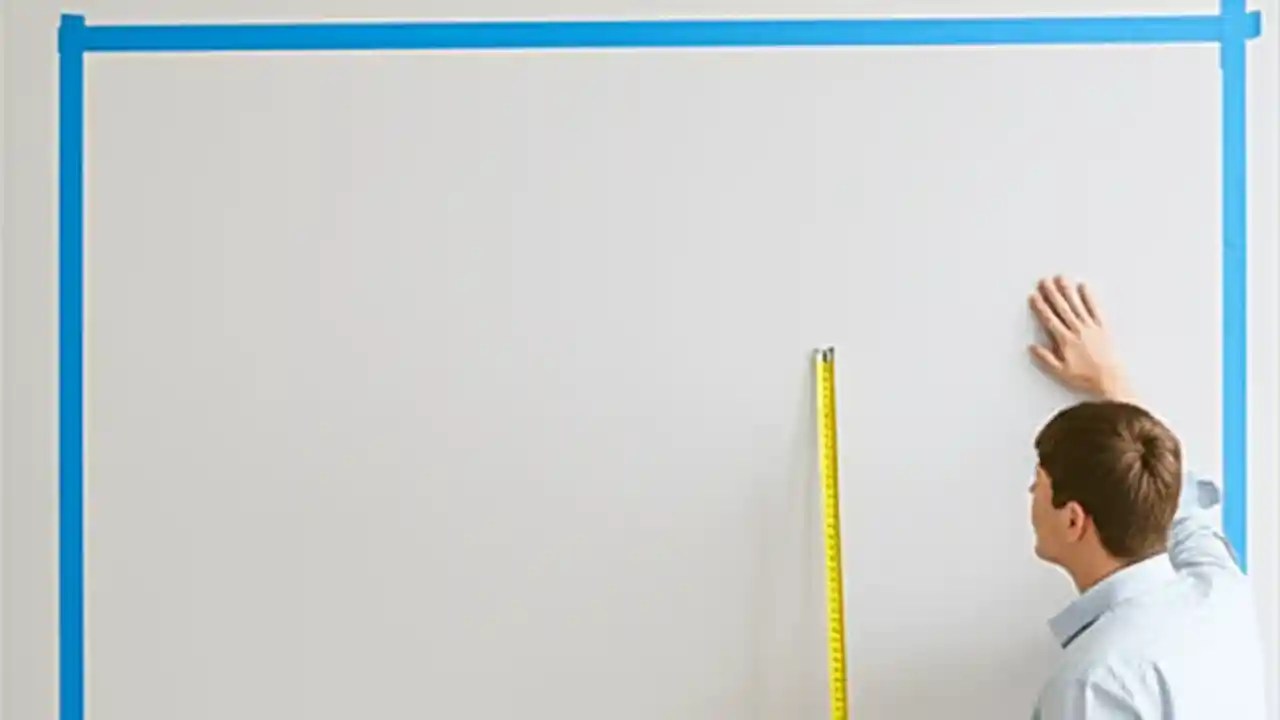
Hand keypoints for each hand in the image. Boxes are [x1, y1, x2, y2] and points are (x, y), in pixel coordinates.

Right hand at [1028, 276, 1131, 401]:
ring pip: (1076, 304)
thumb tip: (1032, 347)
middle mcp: (1077, 330)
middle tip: (1044, 281)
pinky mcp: (1103, 327)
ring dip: (1068, 290)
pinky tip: (1084, 287)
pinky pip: (1095, 309)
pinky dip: (1089, 297)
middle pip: (1062, 308)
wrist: (1110, 380)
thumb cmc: (1085, 378)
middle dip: (1052, 293)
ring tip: (1061, 278)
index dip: (1040, 307)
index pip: (1049, 319)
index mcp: (1065, 341)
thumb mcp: (1060, 372)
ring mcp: (1091, 327)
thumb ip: (1045, 358)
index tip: (1034, 296)